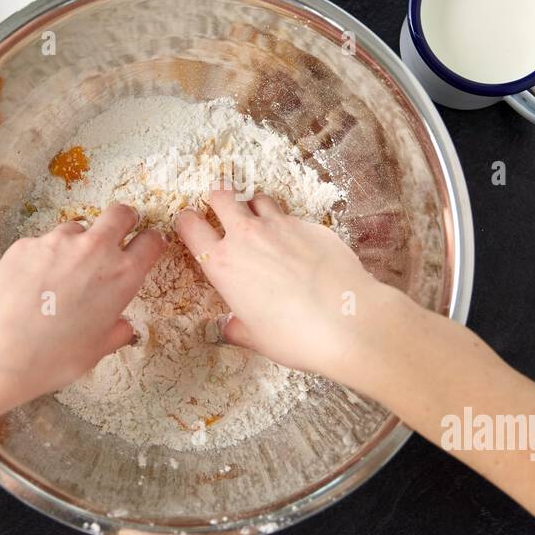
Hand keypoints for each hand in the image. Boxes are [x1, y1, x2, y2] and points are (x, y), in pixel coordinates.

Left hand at [0, 203, 164, 419]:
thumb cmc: (50, 358)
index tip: (147, 247)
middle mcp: (95, 250)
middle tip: (117, 235)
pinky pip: (44, 242)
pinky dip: (44, 256)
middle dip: (123, 220)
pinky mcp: (27, 243)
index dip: (152, 243)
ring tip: (63, 274)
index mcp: (122, 276)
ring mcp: (58, 242)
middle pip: (120, 214)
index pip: (151, 241)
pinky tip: (33, 284)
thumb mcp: (95, 351)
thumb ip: (115, 332)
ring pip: (78, 228)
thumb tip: (121, 327)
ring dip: (78, 243)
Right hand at [174, 187, 402, 380]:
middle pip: (221, 197)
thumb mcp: (256, 338)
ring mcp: (280, 226)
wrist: (347, 321)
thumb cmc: (296, 336)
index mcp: (223, 264)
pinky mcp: (310, 224)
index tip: (189, 224)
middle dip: (217, 199)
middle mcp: (247, 237)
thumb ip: (236, 327)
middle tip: (221, 208)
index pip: (190, 227)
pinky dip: (287, 225)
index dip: (186, 222)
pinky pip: (290, 216)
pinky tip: (298, 246)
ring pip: (257, 199)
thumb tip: (229, 327)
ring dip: (253, 207)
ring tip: (260, 223)